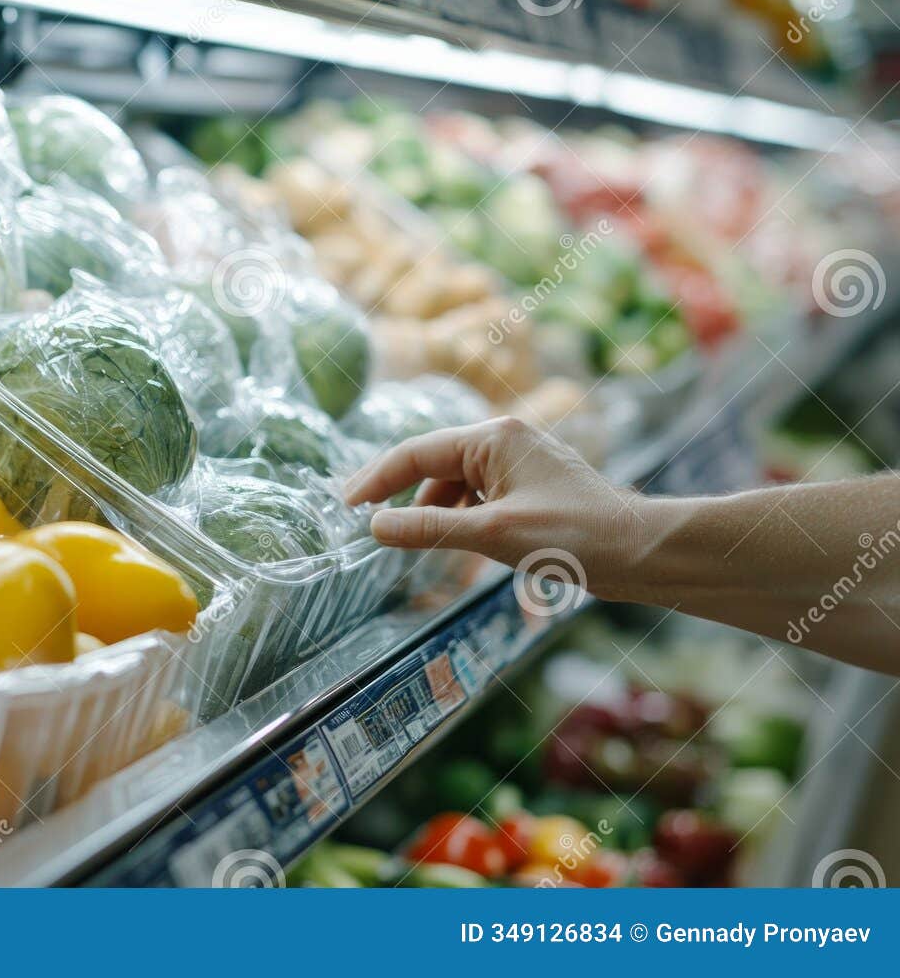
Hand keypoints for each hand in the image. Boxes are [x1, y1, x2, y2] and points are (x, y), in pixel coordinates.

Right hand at [344, 416, 647, 595]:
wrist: (643, 552)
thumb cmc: (574, 537)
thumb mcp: (492, 535)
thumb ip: (428, 528)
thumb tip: (375, 527)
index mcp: (493, 437)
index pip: (417, 452)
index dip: (376, 479)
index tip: (347, 505)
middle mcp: (505, 440)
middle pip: (435, 463)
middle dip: (403, 495)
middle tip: (368, 524)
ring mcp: (521, 462)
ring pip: (457, 483)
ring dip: (435, 511)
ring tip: (415, 543)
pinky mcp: (532, 486)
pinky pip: (481, 495)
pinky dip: (461, 517)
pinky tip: (457, 544)